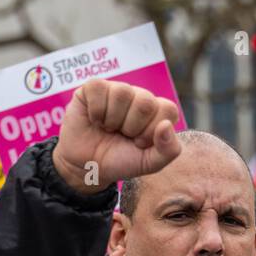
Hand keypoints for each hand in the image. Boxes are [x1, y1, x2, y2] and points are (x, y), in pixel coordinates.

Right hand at [52, 79, 181, 193]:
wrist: (86, 166)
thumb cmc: (119, 160)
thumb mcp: (149, 163)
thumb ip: (168, 150)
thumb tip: (166, 126)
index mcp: (157, 111)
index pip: (168, 110)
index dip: (152, 132)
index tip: (139, 143)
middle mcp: (139, 96)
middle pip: (146, 101)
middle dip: (132, 127)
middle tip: (122, 135)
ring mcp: (117, 89)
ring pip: (122, 93)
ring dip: (113, 120)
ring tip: (107, 128)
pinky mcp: (93, 88)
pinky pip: (99, 89)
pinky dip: (96, 112)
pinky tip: (95, 120)